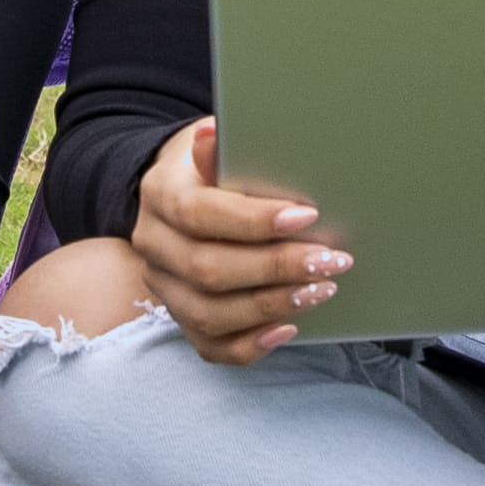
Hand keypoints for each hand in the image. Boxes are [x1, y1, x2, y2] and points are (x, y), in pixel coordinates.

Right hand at [126, 118, 349, 364]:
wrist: (189, 193)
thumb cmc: (221, 167)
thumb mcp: (224, 146)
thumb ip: (223, 152)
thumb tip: (212, 138)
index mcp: (160, 195)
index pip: (199, 213)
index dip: (254, 220)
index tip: (308, 216)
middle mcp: (153, 245)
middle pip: (207, 270)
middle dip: (276, 268)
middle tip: (331, 259)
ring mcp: (164, 286)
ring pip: (208, 314)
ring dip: (270, 306)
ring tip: (320, 289)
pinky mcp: (180, 316)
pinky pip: (210, 346)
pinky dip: (251, 344)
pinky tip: (288, 328)